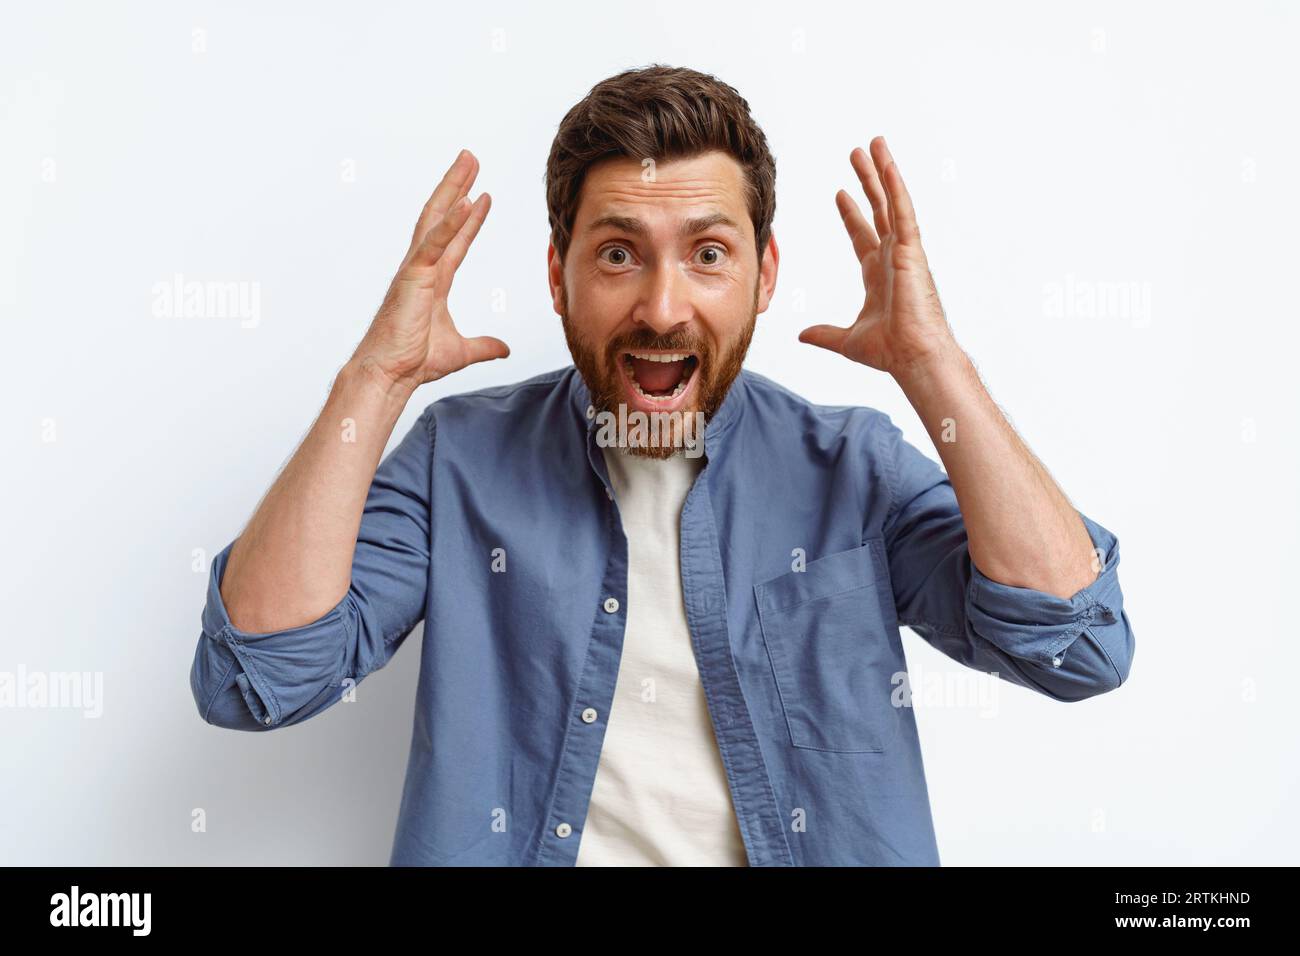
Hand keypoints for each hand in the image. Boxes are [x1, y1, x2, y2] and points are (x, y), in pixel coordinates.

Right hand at [351, 149, 508, 396]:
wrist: (391, 375)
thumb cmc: (414, 362)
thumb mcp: (461, 351)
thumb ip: (483, 346)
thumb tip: (504, 349)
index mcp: (434, 281)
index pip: (457, 241)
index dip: (471, 218)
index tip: (484, 195)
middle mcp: (423, 268)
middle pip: (442, 217)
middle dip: (457, 186)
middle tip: (471, 159)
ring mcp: (416, 269)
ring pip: (436, 219)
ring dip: (452, 188)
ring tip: (468, 162)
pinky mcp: (412, 276)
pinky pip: (434, 243)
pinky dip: (450, 222)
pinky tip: (465, 200)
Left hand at [799, 137, 955, 378]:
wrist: (913, 358)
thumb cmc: (891, 352)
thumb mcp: (847, 340)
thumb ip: (824, 334)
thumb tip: (802, 335)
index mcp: (878, 275)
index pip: (863, 235)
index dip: (851, 214)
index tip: (840, 194)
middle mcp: (892, 258)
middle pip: (878, 210)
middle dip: (867, 181)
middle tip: (857, 154)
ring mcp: (904, 251)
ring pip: (892, 201)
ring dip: (883, 172)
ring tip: (873, 144)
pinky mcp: (912, 250)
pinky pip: (903, 211)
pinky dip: (896, 187)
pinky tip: (888, 165)